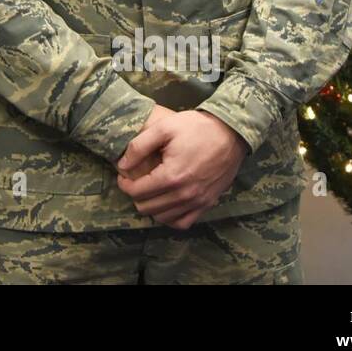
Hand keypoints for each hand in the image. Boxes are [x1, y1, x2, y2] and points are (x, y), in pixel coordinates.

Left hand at [114, 108, 248, 229]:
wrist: (230, 133)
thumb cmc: (196, 127)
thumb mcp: (164, 128)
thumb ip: (139, 147)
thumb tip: (121, 165)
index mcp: (171, 176)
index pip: (137, 192)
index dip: (124, 184)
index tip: (123, 176)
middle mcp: (184, 194)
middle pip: (147, 208)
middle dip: (136, 196)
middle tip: (136, 182)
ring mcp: (198, 202)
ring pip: (163, 218)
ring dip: (151, 207)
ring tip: (150, 191)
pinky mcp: (208, 203)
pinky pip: (183, 223)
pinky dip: (171, 217)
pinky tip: (167, 204)